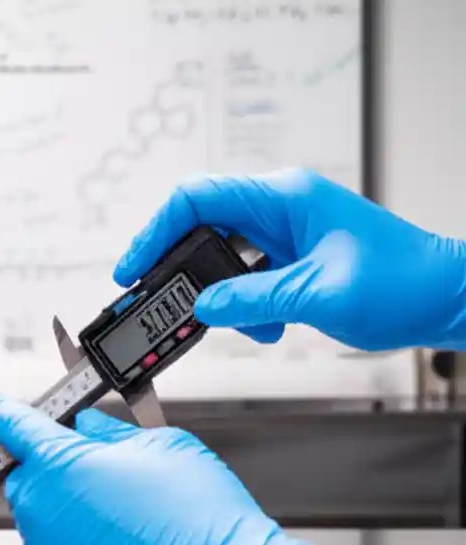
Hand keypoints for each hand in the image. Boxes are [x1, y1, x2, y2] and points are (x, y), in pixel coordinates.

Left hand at [0, 389, 382, 544]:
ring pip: (46, 523)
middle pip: (29, 478)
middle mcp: (42, 510)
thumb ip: (111, 432)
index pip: (13, 425)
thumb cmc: (203, 520)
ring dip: (74, 517)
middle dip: (57, 473)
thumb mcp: (163, 445)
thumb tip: (88, 427)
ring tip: (133, 526)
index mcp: (61, 462)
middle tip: (109, 481)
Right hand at [115, 168, 465, 350]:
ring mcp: (287, 231)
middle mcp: (281, 207)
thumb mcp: (318, 296)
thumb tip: (201, 306)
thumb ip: (252, 300)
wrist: (451, 298)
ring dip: (220, 295)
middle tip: (165, 305)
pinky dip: (246, 304)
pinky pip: (247, 275)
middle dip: (183, 272)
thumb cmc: (405, 283)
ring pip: (223, 257)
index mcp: (285, 197)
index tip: (133, 268)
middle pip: (201, 227)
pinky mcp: (293, 256)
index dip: (154, 231)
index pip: (196, 198)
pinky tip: (268, 325)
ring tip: (239, 323)